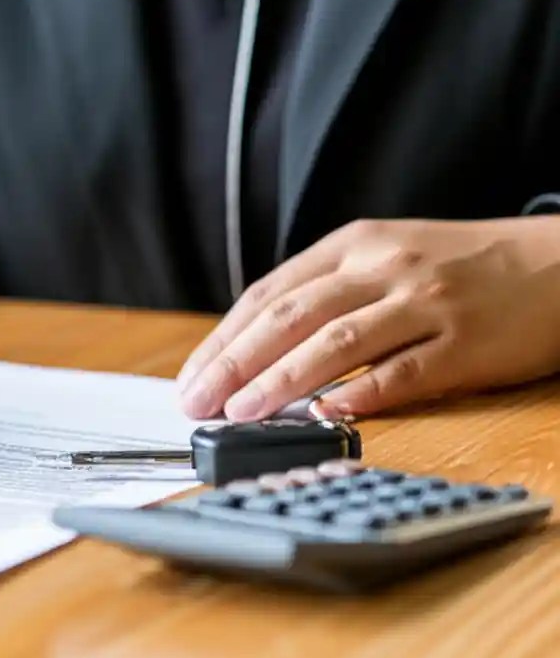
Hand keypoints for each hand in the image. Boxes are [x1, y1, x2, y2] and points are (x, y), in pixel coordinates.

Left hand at [177, 217, 559, 420]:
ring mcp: (426, 303)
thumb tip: (256, 352)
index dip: (224, 340)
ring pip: (338, 343)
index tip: (191, 378)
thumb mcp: (387, 257)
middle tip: (197, 402)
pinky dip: (363, 395)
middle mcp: (384, 267)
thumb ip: (328, 294)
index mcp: (354, 244)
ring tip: (241, 413)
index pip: (270, 295)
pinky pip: (406, 372)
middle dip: (234, 363)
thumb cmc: (461, 267)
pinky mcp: (467, 342)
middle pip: (291, 317)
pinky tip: (328, 414)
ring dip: (281, 381)